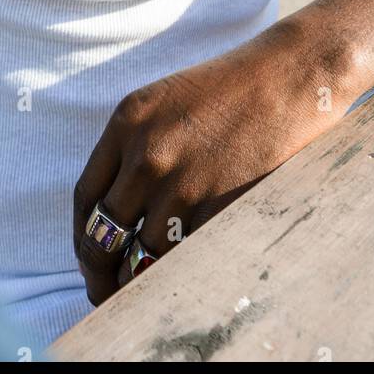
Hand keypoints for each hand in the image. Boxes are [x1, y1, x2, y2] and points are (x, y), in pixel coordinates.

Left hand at [73, 20, 353, 305]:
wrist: (291, 75)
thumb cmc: (234, 88)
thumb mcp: (167, 103)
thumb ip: (135, 147)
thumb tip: (114, 211)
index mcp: (127, 122)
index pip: (86, 197)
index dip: (83, 236)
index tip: (91, 256)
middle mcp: (146, 154)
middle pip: (103, 235)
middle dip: (100, 273)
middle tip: (106, 292)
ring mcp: (182, 184)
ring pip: (141, 257)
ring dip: (138, 283)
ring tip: (141, 297)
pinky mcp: (218, 207)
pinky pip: (184, 258)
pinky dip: (178, 274)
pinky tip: (179, 281)